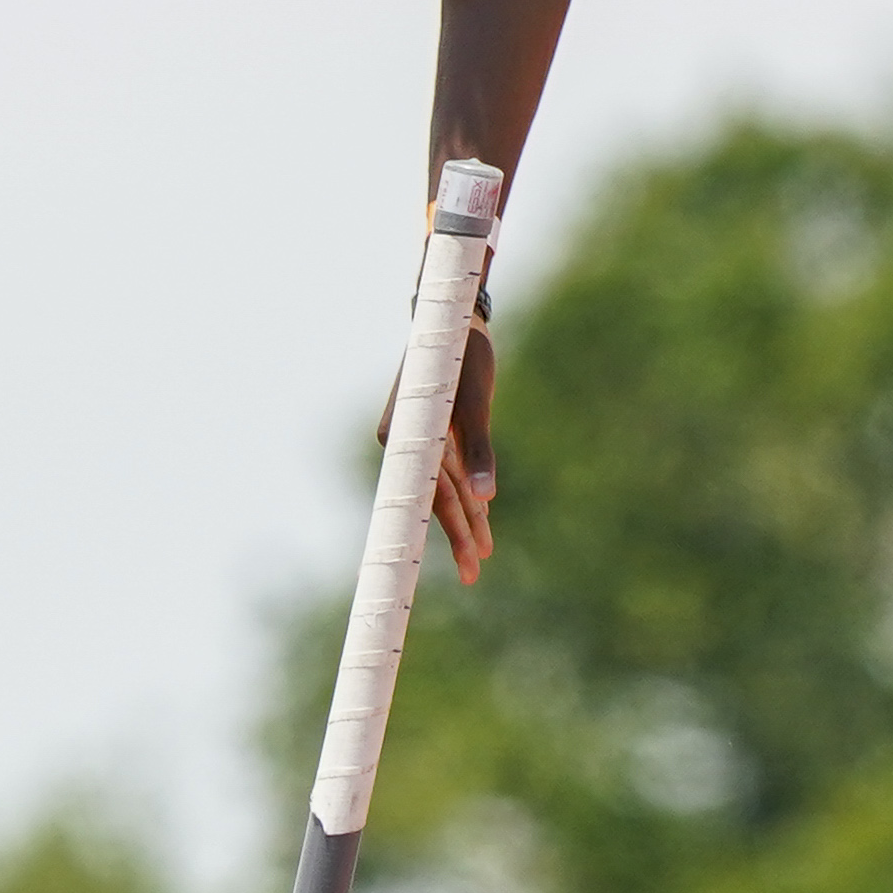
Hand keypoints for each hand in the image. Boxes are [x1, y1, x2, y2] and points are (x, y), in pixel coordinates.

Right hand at [378, 297, 499, 583]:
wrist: (453, 318)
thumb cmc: (461, 357)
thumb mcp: (474, 404)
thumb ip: (478, 450)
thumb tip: (487, 497)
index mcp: (405, 440)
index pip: (429, 497)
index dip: (448, 533)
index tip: (462, 563)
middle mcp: (405, 446)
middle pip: (436, 499)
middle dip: (458, 536)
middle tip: (475, 574)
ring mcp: (418, 441)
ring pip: (445, 488)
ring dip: (466, 518)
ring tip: (482, 555)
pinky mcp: (433, 433)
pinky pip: (449, 471)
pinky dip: (466, 493)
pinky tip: (482, 515)